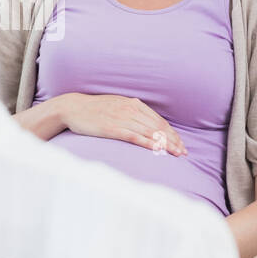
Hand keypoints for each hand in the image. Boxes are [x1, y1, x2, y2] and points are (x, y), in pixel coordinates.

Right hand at [58, 93, 186, 155]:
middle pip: (158, 127)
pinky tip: (158, 149)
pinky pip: (134, 136)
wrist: (73, 108)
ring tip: (176, 154)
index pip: (159, 121)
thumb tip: (146, 124)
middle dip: (173, 140)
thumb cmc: (94, 109)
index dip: (172, 133)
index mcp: (133, 104)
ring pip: (149, 132)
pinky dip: (148, 143)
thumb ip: (132, 112)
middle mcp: (130, 109)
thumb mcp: (116, 105)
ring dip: (165, 143)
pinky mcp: (112, 128)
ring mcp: (121, 118)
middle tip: (183, 152)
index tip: (181, 144)